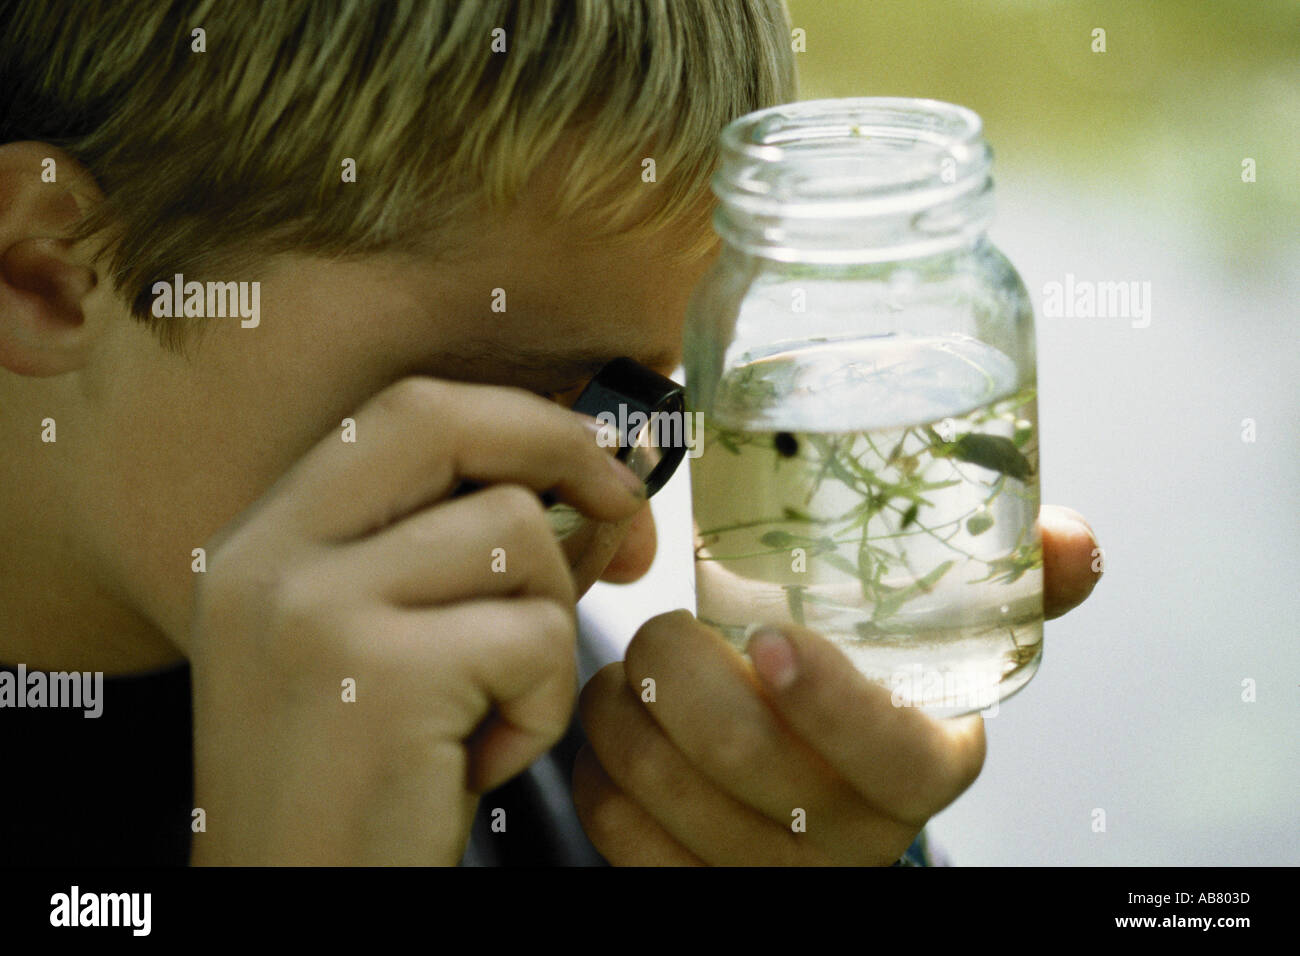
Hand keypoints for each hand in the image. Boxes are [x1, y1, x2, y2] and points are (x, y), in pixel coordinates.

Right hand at [187, 377, 645, 864]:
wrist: (291, 913)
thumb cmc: (355, 791)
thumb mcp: (371, 649)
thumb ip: (452, 560)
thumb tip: (597, 496)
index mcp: (263, 542)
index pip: (401, 412)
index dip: (513, 418)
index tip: (590, 461)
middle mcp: (272, 560)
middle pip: (445, 423)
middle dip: (560, 450)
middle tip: (623, 510)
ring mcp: (318, 611)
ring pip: (514, 536)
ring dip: (546, 627)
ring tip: (493, 707)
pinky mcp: (383, 677)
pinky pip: (536, 637)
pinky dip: (543, 704)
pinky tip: (483, 761)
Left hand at [572, 504, 1101, 864]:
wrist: (822, 808)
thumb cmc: (878, 702)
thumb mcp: (951, 648)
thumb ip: (1016, 584)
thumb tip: (1078, 539)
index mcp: (924, 770)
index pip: (889, 756)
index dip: (829, 699)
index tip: (769, 636)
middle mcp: (852, 842)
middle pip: (742, 760)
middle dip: (676, 670)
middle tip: (665, 628)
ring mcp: (766, 877)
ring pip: (660, 790)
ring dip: (621, 707)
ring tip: (629, 670)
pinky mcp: (690, 890)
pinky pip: (617, 831)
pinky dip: (598, 763)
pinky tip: (617, 727)